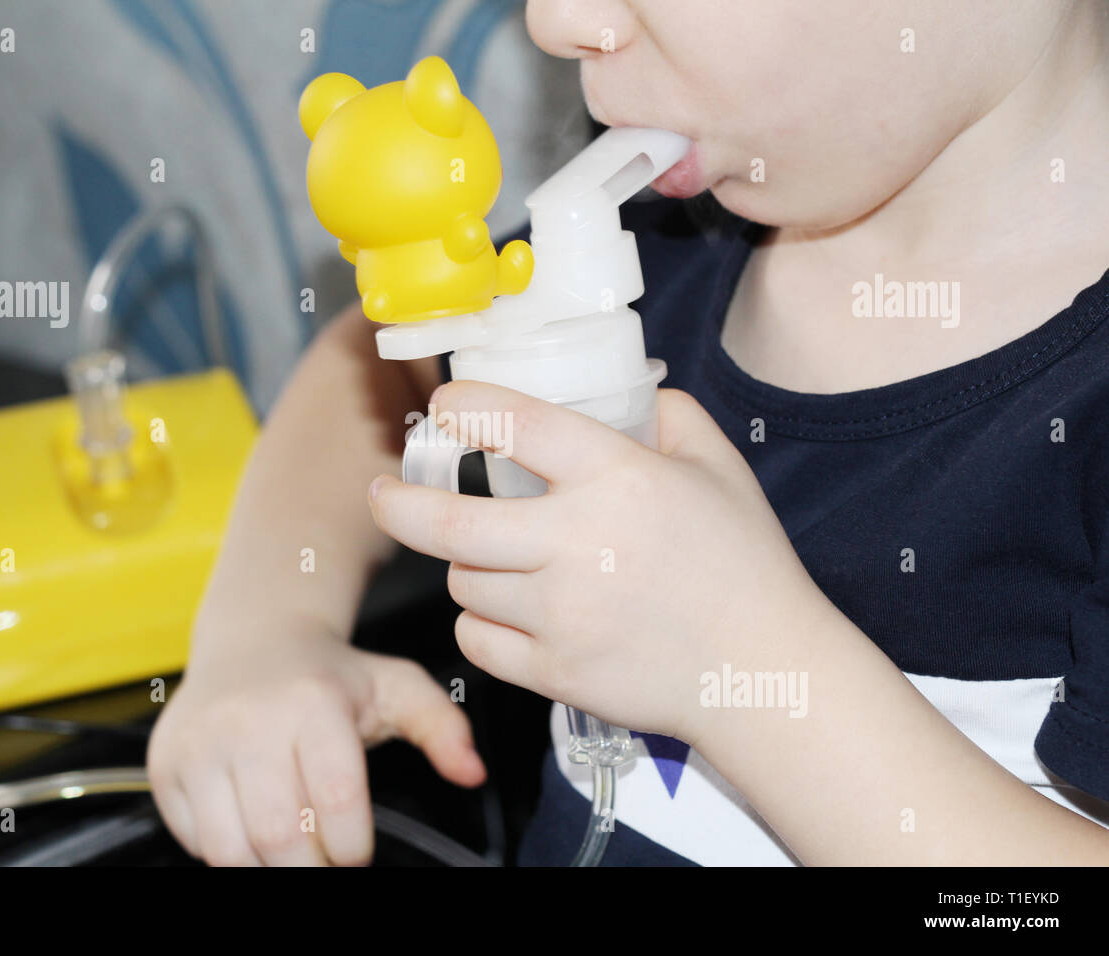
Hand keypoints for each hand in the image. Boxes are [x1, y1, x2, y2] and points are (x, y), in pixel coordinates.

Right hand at [147, 618, 485, 865]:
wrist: (253, 641)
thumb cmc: (330, 676)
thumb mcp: (396, 686)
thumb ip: (443, 727)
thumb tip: (472, 772)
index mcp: (311, 703)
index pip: (336, 803)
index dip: (352, 847)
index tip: (357, 851)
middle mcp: (247, 721)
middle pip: (282, 836)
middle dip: (312, 869)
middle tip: (326, 864)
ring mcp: (199, 744)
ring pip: (230, 849)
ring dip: (268, 870)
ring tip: (293, 857)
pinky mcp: (165, 768)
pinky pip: (194, 842)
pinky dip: (228, 855)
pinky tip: (252, 834)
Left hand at [368, 382, 831, 747]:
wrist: (764, 673)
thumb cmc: (745, 567)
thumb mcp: (720, 469)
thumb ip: (672, 416)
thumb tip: (630, 392)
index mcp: (617, 478)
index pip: (516, 425)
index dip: (466, 406)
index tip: (446, 405)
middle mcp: (577, 542)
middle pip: (450, 522)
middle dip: (399, 503)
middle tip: (383, 490)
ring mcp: (561, 613)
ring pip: (463, 581)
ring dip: (464, 564)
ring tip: (491, 557)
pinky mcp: (555, 671)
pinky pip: (478, 640)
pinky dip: (480, 622)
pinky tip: (506, 609)